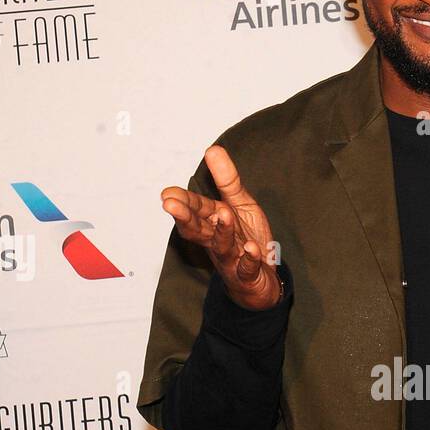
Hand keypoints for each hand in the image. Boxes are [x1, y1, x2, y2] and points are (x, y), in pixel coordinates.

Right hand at [160, 145, 281, 310]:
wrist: (261, 280)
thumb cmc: (247, 240)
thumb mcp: (240, 205)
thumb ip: (227, 180)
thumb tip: (212, 149)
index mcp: (213, 222)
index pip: (195, 210)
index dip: (182, 203)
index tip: (167, 194)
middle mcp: (217, 241)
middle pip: (199, 229)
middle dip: (185, 216)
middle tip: (170, 204)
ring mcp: (231, 259)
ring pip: (222, 247)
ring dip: (221, 232)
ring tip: (223, 215)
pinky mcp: (248, 275)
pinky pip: (247, 268)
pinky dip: (248, 259)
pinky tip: (251, 249)